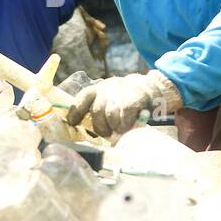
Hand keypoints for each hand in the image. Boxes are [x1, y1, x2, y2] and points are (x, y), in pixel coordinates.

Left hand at [66, 70, 182, 138]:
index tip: (73, 123)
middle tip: (108, 134)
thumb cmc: (123, 100)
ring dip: (116, 126)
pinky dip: (127, 122)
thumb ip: (97, 114)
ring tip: (121, 129)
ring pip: (111, 114)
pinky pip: (127, 113)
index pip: (81, 100)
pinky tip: (130, 124)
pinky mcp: (135, 97)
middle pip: (97, 111)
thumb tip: (86, 131)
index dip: (75, 113)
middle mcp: (105, 89)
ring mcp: (120, 92)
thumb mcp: (107, 101)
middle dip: (101, 127)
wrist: (148, 87)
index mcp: (95, 90)